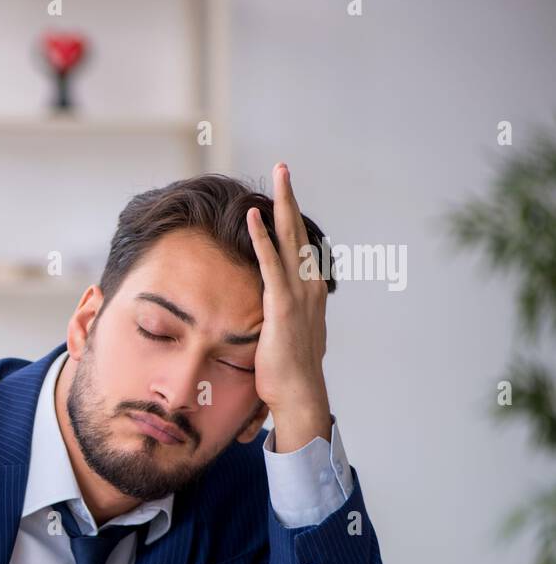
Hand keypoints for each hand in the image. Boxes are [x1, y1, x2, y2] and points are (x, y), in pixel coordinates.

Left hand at [245, 162, 332, 452]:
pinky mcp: (282, 306)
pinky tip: (254, 216)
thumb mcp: (286, 336)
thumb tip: (274, 317)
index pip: (300, 246)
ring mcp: (298, 294)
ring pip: (291, 239)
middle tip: (283, 168)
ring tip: (278, 176)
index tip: (283, 194)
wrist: (299, 396)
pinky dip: (262, 238)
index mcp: (310, 292)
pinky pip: (270, 264)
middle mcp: (309, 286)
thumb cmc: (288, 373)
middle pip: (299, 232)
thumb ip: (282, 319)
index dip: (292, 218)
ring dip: (282, 205)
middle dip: (290, 198)